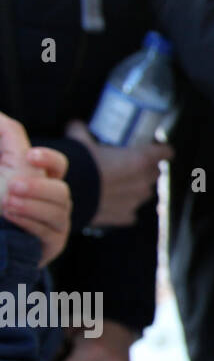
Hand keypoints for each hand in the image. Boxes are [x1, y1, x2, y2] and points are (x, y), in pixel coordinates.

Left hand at [0, 112, 72, 265]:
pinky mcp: (52, 243)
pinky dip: (30, 224)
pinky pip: (49, 232)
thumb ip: (6, 136)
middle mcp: (55, 199)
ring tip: (6, 204)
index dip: (48, 159)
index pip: (58, 165)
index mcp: (44, 178)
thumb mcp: (1, 165)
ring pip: (57, 211)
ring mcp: (56, 221)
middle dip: (38, 187)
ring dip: (31, 207)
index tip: (29, 155)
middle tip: (12, 186)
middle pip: (60, 190)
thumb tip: (0, 117)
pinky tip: (11, 219)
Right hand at [65, 120, 171, 226]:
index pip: (165, 152)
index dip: (162, 149)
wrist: (64, 195)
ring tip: (119, 185)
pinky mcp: (125, 216)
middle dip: (146, 169)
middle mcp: (143, 181)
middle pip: (155, 173)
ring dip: (136, 188)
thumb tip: (76, 124)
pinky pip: (130, 211)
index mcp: (140, 159)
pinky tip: (111, 203)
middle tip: (131, 166)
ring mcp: (136, 200)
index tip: (158, 148)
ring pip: (144, 192)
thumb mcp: (80, 142)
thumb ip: (83, 131)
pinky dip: (123, 207)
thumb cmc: (77, 165)